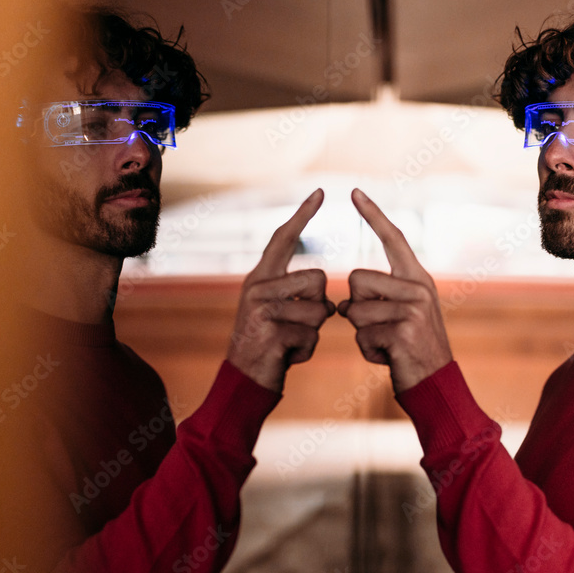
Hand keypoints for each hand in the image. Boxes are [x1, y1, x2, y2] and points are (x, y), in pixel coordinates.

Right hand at [226, 189, 334, 391]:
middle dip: (319, 307)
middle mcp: (257, 287)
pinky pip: (311, 335)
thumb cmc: (270, 347)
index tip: (321, 191)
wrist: (244, 380)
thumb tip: (328, 300)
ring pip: (319, 309)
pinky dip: (306, 351)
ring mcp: (261, 308)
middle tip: (295, 326)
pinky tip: (287, 356)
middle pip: (317, 280)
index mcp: (260, 278)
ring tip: (290, 341)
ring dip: (313, 332)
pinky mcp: (270, 332)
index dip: (303, 215)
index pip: (284, 238)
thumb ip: (296, 297)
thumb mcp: (279, 314)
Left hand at [337, 188, 451, 392]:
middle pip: (356, 279)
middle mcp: (419, 287)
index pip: (392, 238)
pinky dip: (368, 351)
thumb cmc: (410, 352)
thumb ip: (378, 300)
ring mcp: (413, 308)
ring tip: (387, 345)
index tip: (353, 191)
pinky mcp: (403, 330)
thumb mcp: (399, 317)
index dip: (373, 215)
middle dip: (357, 308)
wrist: (436, 386)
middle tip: (383, 329)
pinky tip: (390, 358)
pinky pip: (362, 334)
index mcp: (418, 278)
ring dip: (362, 333)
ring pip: (355, 309)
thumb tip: (343, 302)